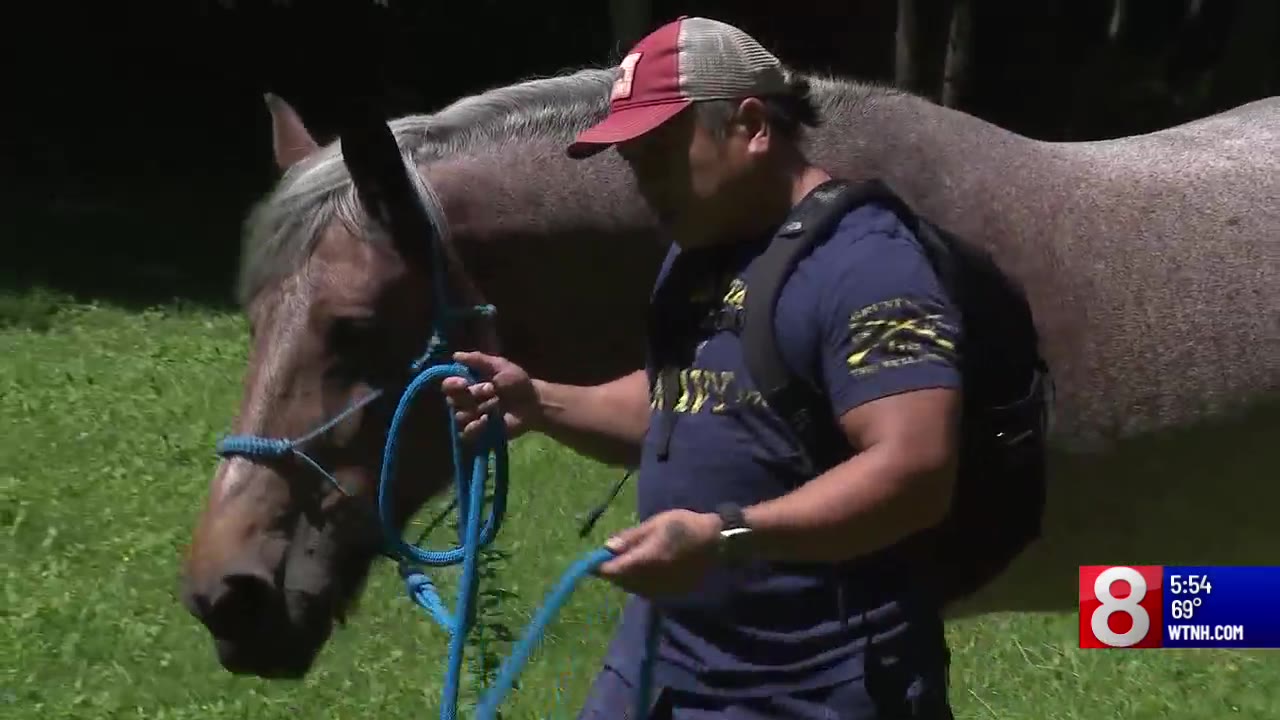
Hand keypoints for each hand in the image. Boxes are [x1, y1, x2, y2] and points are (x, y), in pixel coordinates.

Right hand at [440, 351, 541, 442]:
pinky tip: (487, 421)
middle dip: (471, 396)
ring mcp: (473, 418)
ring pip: (459, 416)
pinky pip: (466, 433)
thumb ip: (478, 359)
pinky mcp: (480, 433)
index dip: (452, 385)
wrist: (534, 404)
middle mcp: (468, 401)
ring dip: (478, 410)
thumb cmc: (518, 382)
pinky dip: (475, 427)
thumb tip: (455, 355)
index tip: (464, 383)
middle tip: (491, 392)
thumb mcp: (500, 366)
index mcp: (469, 384)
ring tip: (496, 406)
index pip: (448, 386)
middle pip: (452, 402)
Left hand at [596, 510, 722, 597]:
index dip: (599, 566)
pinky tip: (649, 570)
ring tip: (633, 560)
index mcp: (644, 561)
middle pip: (620, 582)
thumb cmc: (685, 526)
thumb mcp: (655, 524)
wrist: (718, 543)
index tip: (596, 558)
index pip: (611, 571)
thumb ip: (630, 537)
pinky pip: (648, 592)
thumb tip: (606, 547)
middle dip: (614, 571)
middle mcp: (650, 581)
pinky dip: (642, 583)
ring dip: (627, 578)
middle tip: (616, 555)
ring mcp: (662, 590)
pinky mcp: (671, 595)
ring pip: (633, 589)